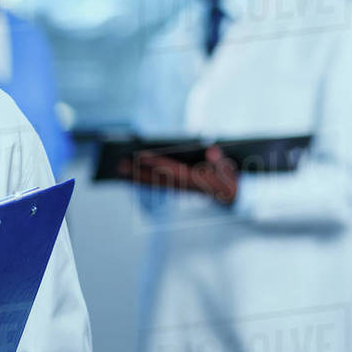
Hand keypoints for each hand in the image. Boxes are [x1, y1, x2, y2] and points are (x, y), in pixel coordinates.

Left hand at [117, 145, 239, 205]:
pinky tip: (133, 176)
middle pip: (156, 178)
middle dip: (137, 172)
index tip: (139, 155)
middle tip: (119, 166)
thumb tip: (211, 153)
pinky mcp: (177, 189)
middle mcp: (183, 186)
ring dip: (137, 178)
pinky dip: (144, 181)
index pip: (169, 169)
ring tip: (120, 171)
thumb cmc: (229, 180)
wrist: (232, 198)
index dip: (154, 161)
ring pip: (154, 183)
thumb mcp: (230, 170)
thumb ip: (221, 162)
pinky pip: (157, 185)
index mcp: (194, 180)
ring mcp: (179, 189)